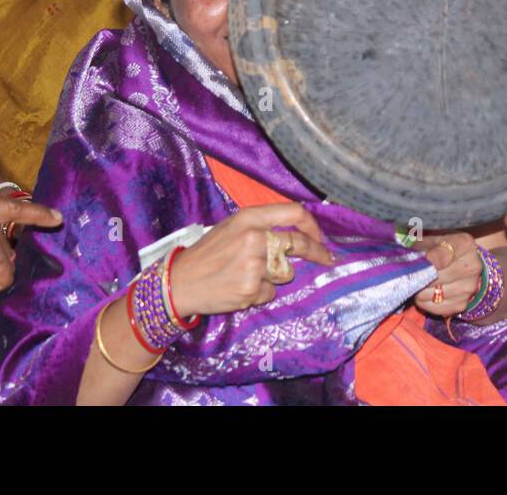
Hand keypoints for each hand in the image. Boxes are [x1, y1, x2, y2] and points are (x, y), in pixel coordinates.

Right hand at [168, 203, 333, 317]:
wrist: (179, 282)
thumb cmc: (207, 254)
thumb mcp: (231, 227)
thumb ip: (261, 225)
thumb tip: (298, 230)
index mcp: (249, 217)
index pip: (294, 212)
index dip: (312, 225)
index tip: (319, 236)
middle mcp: (254, 238)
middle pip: (299, 243)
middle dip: (317, 252)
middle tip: (327, 258)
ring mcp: (253, 264)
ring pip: (285, 272)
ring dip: (274, 276)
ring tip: (247, 275)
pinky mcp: (251, 288)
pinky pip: (270, 292)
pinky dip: (259, 293)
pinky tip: (239, 288)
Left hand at [413, 232, 482, 316]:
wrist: (462, 264)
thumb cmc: (442, 249)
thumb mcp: (432, 241)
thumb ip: (422, 248)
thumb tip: (411, 264)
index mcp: (464, 244)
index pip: (440, 257)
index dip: (424, 263)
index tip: (412, 266)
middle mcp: (472, 266)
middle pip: (435, 278)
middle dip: (419, 278)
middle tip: (411, 276)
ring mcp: (469, 288)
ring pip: (433, 295)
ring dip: (420, 292)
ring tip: (418, 284)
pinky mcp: (462, 304)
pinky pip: (436, 308)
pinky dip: (426, 303)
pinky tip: (425, 294)